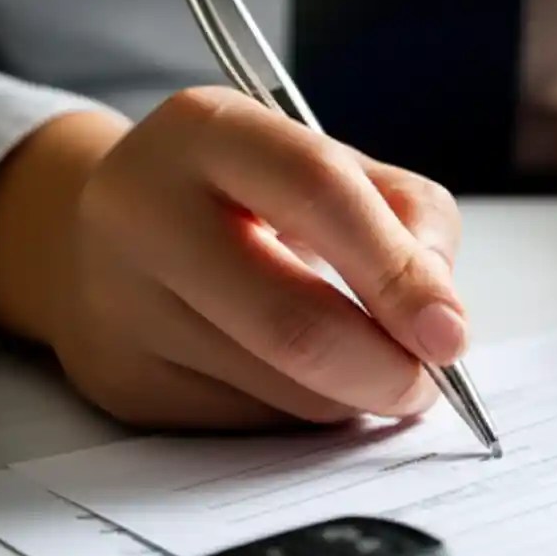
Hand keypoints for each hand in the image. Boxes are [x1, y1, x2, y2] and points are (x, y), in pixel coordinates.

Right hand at [0, 87, 464, 428]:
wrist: (105, 236)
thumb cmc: (249, 200)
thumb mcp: (334, 167)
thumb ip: (410, 221)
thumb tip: (440, 321)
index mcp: (208, 131)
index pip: (321, 195)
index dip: (399, 274)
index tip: (450, 336)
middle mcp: (145, 213)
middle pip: (294, 323)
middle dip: (386, 370)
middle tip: (425, 384)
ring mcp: (123, 306)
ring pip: (284, 389)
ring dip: (352, 395)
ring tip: (359, 363)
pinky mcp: (126, 383)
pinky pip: (254, 424)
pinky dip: (305, 410)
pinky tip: (294, 375)